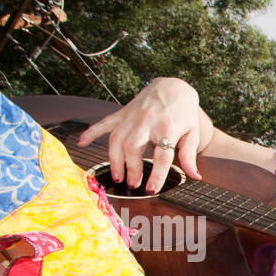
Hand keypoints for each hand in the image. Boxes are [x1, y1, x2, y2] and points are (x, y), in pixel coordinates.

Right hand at [76, 78, 207, 193]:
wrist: (172, 87)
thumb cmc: (183, 112)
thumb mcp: (192, 132)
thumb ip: (189, 155)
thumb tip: (194, 176)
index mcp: (167, 127)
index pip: (161, 155)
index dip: (156, 173)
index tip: (152, 189)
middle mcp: (146, 122)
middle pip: (134, 148)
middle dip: (131, 168)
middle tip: (133, 185)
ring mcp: (131, 117)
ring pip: (117, 139)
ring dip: (115, 160)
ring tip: (118, 177)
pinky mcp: (121, 114)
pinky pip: (103, 123)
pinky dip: (91, 132)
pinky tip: (81, 143)